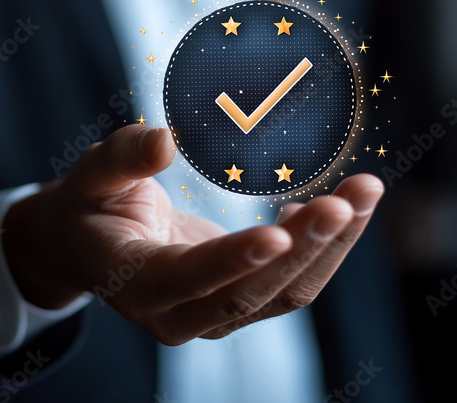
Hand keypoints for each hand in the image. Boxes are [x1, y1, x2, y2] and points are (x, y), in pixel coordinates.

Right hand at [2, 124, 383, 344]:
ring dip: (332, 247)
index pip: (188, 277)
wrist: (92, 248)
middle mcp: (176, 314)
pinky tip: (336, 206)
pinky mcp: (240, 304)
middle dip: (306, 247)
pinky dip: (323, 249)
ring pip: (285, 295)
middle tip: (347, 197)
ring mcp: (213, 316)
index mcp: (132, 282)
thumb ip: (123, 157)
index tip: (280, 229)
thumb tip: (167, 139)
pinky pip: (292, 285)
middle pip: (252, 294)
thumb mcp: (91, 174)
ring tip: (364, 190)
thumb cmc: (91, 204)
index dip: (235, 259)